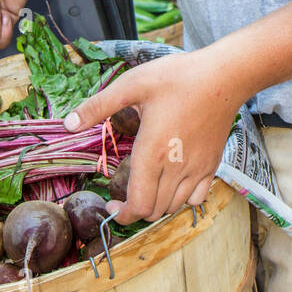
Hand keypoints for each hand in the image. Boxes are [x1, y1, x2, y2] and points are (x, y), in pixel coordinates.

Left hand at [63, 50, 241, 223]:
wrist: (223, 76)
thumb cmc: (177, 77)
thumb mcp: (132, 84)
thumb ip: (98, 106)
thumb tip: (68, 123)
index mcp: (152, 153)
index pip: (138, 205)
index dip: (121, 216)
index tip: (111, 206)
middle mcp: (176, 168)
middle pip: (154, 211)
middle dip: (134, 210)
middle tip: (123, 197)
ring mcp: (197, 169)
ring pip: (174, 207)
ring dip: (156, 205)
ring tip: (145, 187)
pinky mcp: (212, 165)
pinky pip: (196, 199)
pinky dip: (182, 199)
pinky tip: (172, 182)